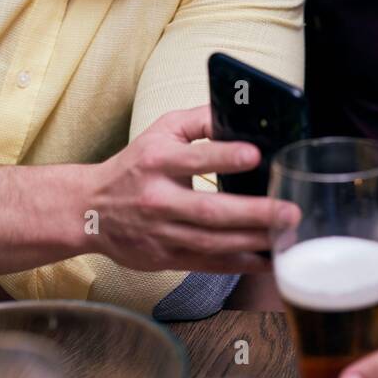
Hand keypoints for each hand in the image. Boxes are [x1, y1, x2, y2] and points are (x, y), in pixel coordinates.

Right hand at [89, 106, 298, 273]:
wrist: (89, 210)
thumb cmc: (133, 167)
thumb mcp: (161, 131)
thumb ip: (198, 120)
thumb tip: (234, 112)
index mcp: (157, 162)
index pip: (193, 159)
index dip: (224, 156)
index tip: (254, 154)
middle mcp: (159, 200)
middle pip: (210, 211)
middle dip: (253, 213)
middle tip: (288, 211)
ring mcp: (162, 233)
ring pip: (212, 242)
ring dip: (252, 242)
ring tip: (285, 236)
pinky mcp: (165, 258)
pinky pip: (207, 265)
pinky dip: (238, 265)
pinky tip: (266, 261)